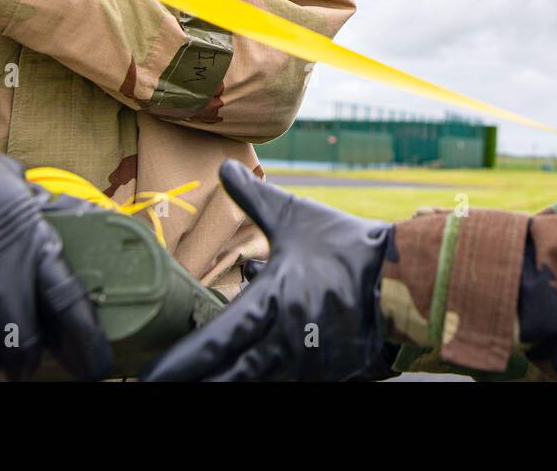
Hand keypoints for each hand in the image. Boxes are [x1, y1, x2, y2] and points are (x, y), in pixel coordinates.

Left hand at [143, 160, 390, 380]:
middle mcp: (284, 340)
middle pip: (228, 376)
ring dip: (228, 384)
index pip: (215, 341)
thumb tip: (224, 166)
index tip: (151, 375)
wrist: (406, 280)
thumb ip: (256, 198)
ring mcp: (307, 364)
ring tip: (200, 389)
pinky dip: (265, 380)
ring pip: (255, 384)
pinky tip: (251, 376)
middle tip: (160, 388)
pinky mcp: (328, 375)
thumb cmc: (348, 248)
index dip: (181, 362)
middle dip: (195, 383)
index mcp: (271, 303)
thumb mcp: (297, 217)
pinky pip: (288, 383)